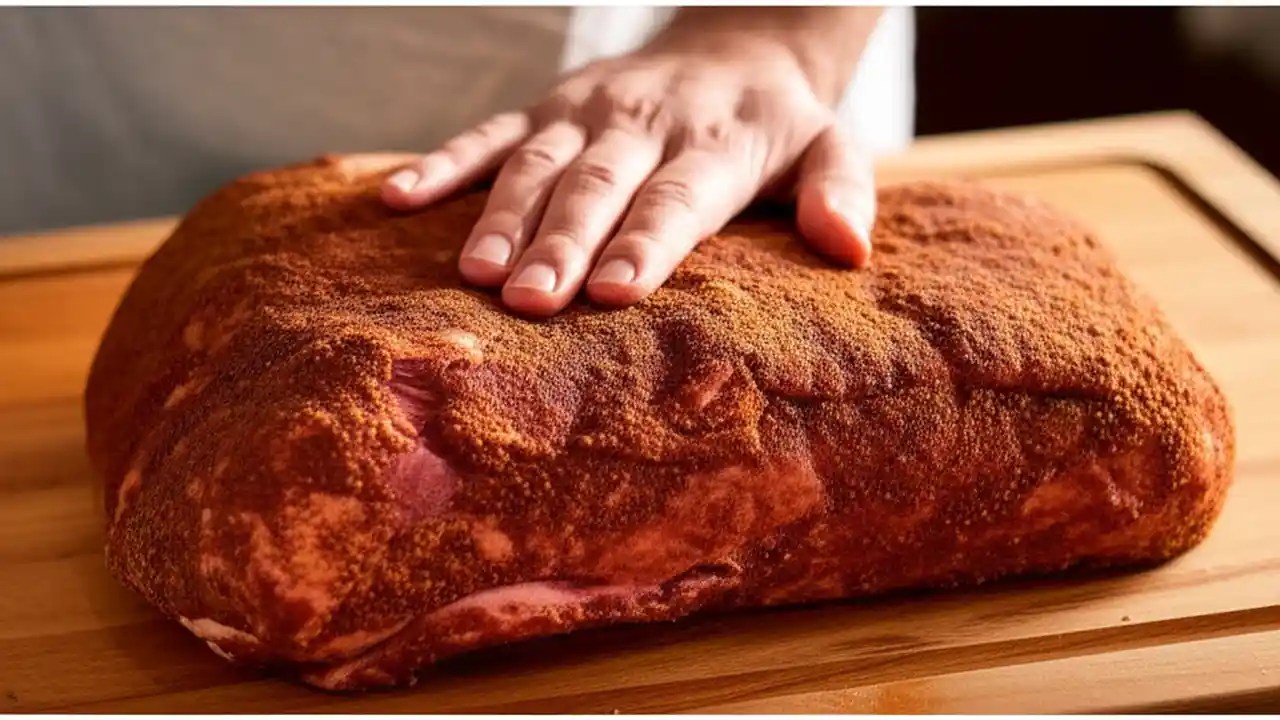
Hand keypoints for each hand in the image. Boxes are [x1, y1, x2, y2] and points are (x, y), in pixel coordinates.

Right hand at [383, 14, 877, 317]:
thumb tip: (850, 249)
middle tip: (529, 303)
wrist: (738, 37)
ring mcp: (587, 111)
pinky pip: (490, 131)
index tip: (614, 292)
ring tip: (473, 274)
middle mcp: (646, 123)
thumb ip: (841, 192)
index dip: (645, 242)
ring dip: (503, 217)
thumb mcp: (830, 146)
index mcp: (716, 143)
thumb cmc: (780, 121)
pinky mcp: (548, 106)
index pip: (677, 199)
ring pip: (537, 164)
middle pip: (598, 186)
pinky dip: (444, 162)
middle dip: (562, 244)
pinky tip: (399, 198)